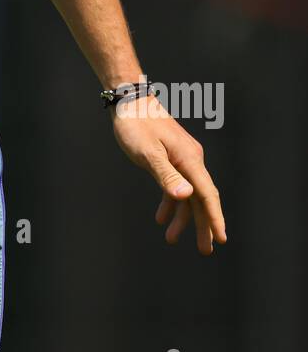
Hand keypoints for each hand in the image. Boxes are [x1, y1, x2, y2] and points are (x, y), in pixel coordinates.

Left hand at [110, 92, 226, 254]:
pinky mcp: (171, 158)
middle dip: (203, 225)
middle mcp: (191, 160)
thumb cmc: (136, 125)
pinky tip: (160, 217)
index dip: (214, 218)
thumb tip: (187, 197)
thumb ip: (166, 176)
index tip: (221, 239)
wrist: (129, 101)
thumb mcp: (147, 153)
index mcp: (189, 160)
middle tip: (205, 250)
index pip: (207, 195)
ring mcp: (182, 159)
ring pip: (188, 194)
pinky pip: (176, 185)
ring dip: (182, 217)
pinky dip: (170, 202)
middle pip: (201, 198)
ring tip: (171, 239)